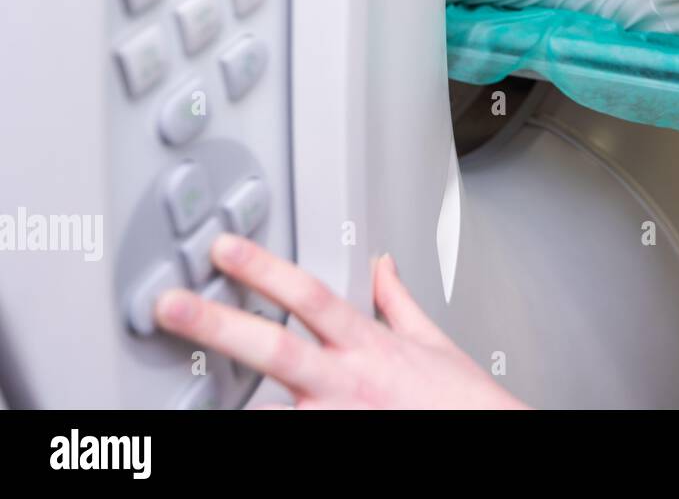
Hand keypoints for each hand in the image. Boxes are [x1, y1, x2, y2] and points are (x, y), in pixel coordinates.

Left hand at [154, 233, 527, 408]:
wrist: (486, 441)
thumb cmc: (462, 403)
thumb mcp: (432, 343)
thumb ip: (397, 304)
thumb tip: (382, 267)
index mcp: (369, 346)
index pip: (309, 296)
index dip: (265, 270)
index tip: (225, 251)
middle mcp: (347, 383)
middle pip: (274, 347)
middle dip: (218, 324)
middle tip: (171, 305)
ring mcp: (336, 421)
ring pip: (267, 410)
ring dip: (227, 400)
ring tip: (178, 393)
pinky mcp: (334, 449)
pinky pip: (287, 439)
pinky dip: (260, 428)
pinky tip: (233, 421)